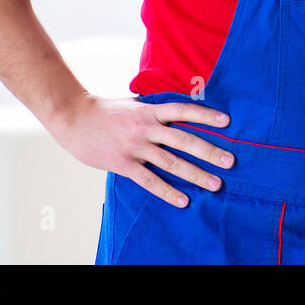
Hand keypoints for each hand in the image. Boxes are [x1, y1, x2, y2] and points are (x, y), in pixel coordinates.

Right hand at [49, 93, 235, 207]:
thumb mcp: (134, 103)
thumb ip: (155, 108)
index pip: (184, 110)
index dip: (205, 115)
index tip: (227, 122)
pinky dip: (167, 191)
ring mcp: (135, 147)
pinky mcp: (123, 164)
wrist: (73, 118)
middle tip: (230, 162)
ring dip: (196, 174)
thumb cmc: (106, 110)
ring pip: (171, 163)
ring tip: (216, 184)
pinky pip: (149, 181)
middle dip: (210, 151)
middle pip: (184, 140)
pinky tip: (183, 200)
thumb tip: (178, 111)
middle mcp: (146, 128)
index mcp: (150, 110)